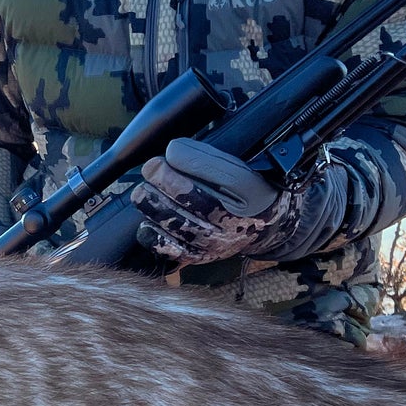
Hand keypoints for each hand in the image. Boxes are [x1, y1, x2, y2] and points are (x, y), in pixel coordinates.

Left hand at [130, 138, 283, 266]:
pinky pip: (176, 250)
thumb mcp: (237, 165)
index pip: (224, 175)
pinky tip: (146, 224)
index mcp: (252, 192)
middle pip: (199, 202)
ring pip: (183, 227)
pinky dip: (157, 238)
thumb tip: (173, 151)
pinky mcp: (204, 256)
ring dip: (157, 208)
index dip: (192, 161)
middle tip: (151, 167)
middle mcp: (238, 220)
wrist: (263, 223)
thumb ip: (208, 156)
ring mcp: (220, 242)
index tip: (172, 149)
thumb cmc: (245, 186)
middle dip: (168, 182)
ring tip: (142, 192)